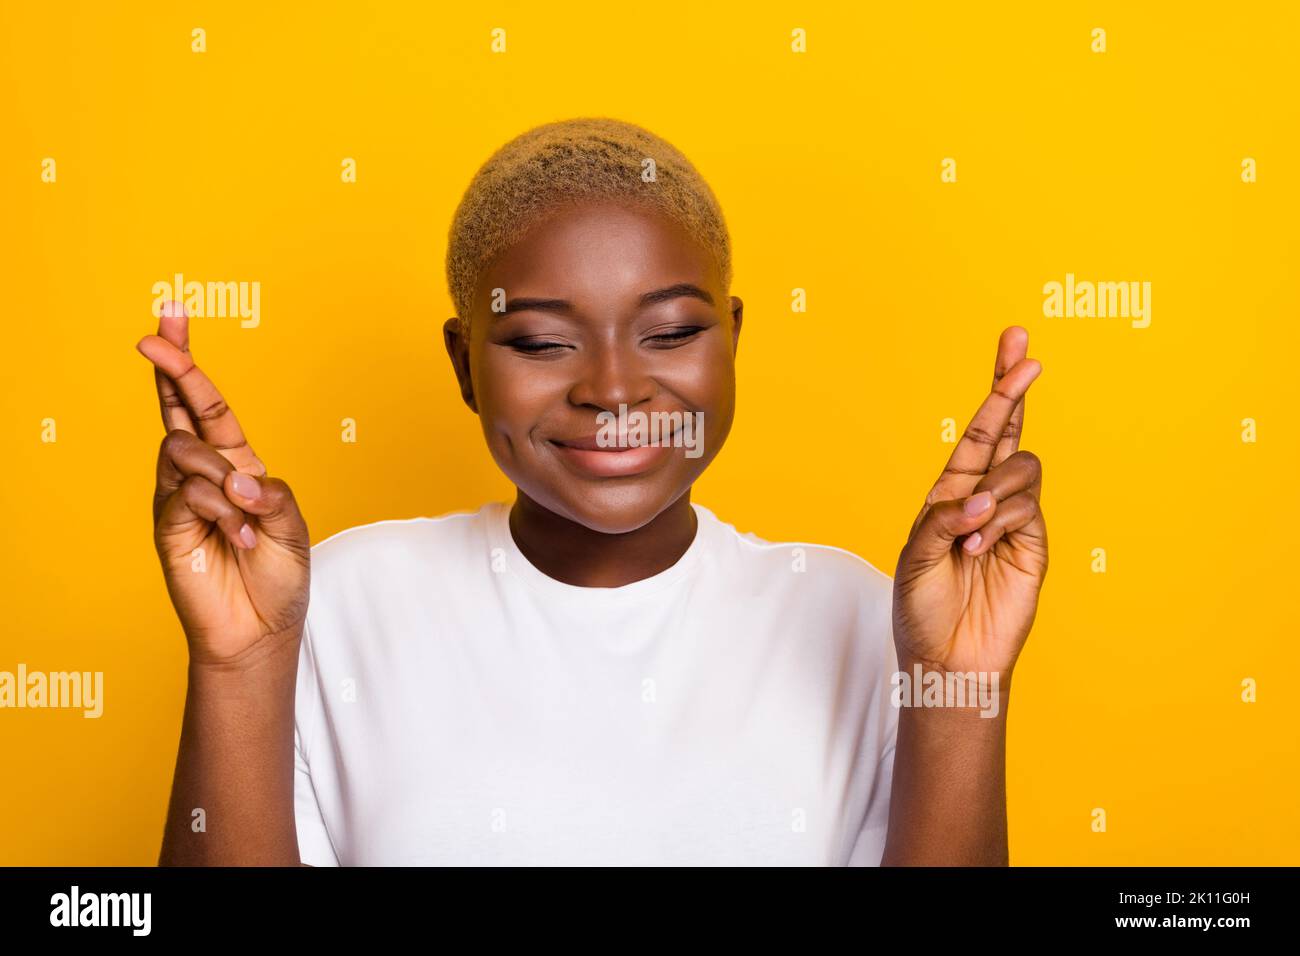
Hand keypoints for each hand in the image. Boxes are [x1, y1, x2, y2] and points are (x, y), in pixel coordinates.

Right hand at [137, 303, 310, 666]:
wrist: (261, 630)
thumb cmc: (278, 577)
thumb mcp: (292, 526)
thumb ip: (271, 493)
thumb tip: (238, 477)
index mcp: (236, 464)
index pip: (206, 405)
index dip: (187, 363)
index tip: (171, 316)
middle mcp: (203, 475)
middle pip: (177, 409)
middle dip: (168, 367)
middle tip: (152, 337)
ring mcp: (180, 498)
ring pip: (183, 451)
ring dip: (220, 477)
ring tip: (247, 515)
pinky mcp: (167, 527)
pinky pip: (186, 495)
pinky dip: (219, 511)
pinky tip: (238, 537)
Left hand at [892, 326, 1047, 688]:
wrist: (946, 657)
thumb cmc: (921, 607)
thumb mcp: (915, 556)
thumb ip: (942, 518)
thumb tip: (981, 496)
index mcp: (950, 492)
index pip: (979, 431)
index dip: (998, 389)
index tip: (1015, 343)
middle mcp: (983, 497)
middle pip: (1009, 430)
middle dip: (1015, 390)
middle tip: (1028, 358)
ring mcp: (1012, 519)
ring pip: (1021, 469)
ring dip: (994, 489)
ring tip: (969, 529)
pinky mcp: (1033, 546)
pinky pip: (1026, 509)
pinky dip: (1000, 519)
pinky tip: (978, 545)